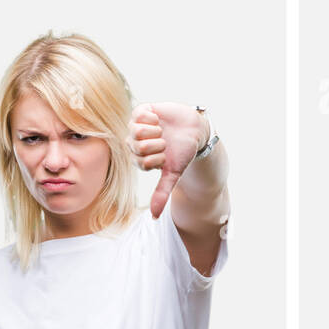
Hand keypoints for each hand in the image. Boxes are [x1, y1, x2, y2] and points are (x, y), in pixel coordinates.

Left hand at [129, 102, 209, 219]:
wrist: (193, 131)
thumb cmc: (182, 153)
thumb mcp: (172, 174)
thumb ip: (161, 193)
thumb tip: (154, 217)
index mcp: (139, 159)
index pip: (141, 162)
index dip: (157, 159)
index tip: (166, 156)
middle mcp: (134, 143)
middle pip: (137, 147)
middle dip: (156, 146)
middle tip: (165, 143)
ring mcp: (137, 127)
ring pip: (136, 131)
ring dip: (154, 132)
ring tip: (162, 131)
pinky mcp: (142, 111)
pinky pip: (138, 114)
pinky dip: (152, 118)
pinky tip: (158, 120)